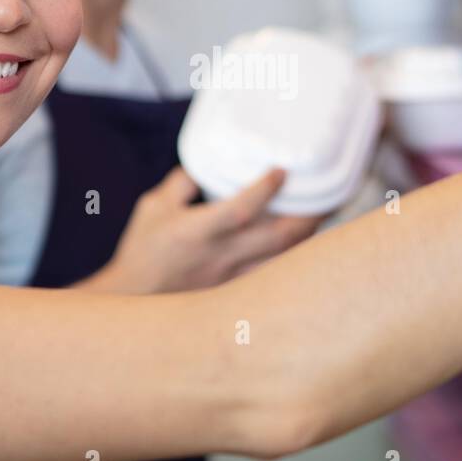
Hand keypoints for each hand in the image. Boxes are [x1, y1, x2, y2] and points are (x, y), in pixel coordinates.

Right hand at [94, 167, 321, 294]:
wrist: (134, 298)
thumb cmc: (142, 250)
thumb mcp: (153, 206)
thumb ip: (183, 182)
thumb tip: (209, 162)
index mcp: (198, 231)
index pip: (240, 209)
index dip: (265, 189)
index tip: (282, 171)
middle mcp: (220, 256)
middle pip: (277, 238)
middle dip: (308, 216)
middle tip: (327, 196)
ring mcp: (231, 278)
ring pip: (281, 261)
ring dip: (305, 239)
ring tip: (322, 216)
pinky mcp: (234, 292)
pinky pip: (271, 275)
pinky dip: (290, 260)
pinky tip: (302, 247)